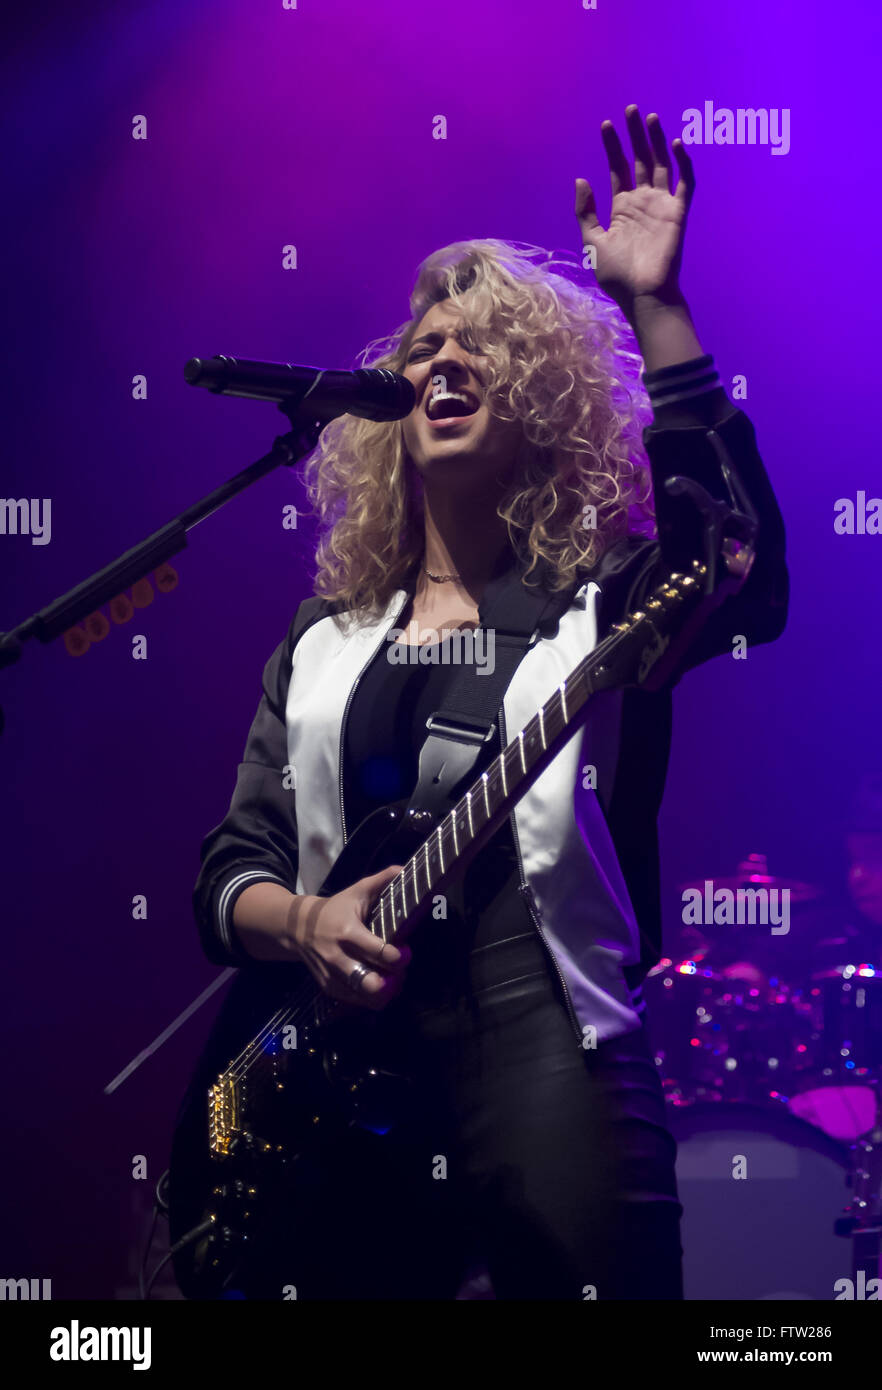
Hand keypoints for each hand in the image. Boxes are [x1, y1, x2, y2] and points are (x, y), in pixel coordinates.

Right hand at [290, 865, 411, 1010]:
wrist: (298, 926)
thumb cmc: (335, 908)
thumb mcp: (356, 891)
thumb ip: (381, 880)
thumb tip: (404, 869)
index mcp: (348, 932)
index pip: (377, 951)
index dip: (397, 957)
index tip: (406, 954)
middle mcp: (337, 956)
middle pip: (369, 982)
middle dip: (392, 981)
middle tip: (400, 973)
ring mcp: (331, 974)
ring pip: (361, 997)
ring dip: (383, 994)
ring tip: (393, 983)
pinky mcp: (327, 986)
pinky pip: (352, 1001)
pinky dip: (368, 1000)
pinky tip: (379, 990)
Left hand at [575, 105, 694, 315]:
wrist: (642, 294)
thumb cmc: (617, 275)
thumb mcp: (592, 241)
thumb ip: (585, 212)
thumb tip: (580, 179)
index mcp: (622, 208)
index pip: (618, 169)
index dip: (612, 147)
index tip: (606, 125)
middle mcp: (642, 202)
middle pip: (640, 160)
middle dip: (635, 135)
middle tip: (631, 110)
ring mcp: (661, 205)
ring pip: (661, 165)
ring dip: (657, 141)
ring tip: (650, 118)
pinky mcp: (678, 213)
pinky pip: (684, 183)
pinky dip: (684, 163)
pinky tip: (676, 144)